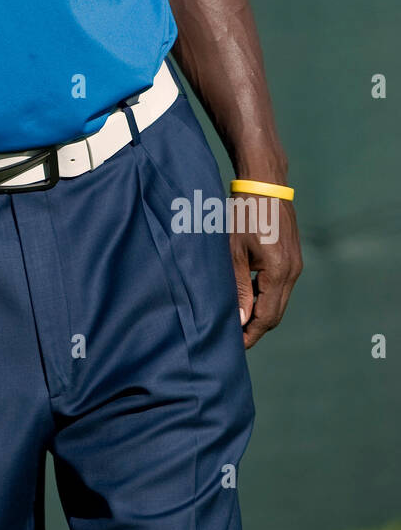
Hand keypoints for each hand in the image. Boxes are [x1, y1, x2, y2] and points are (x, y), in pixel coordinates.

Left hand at [229, 195, 302, 348]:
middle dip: (256, 327)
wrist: (265, 184)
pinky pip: (281, 286)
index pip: (266, 317)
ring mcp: (295, 265)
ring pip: (279, 300)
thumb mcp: (235, 252)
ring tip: (238, 317)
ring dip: (261, 312)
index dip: (250, 334)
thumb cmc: (244, 214)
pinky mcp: (292, 258)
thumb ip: (240, 288)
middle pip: (275, 313)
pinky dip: (266, 296)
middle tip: (233, 336)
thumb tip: (241, 320)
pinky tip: (248, 295)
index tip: (234, 344)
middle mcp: (292, 272)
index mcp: (279, 272)